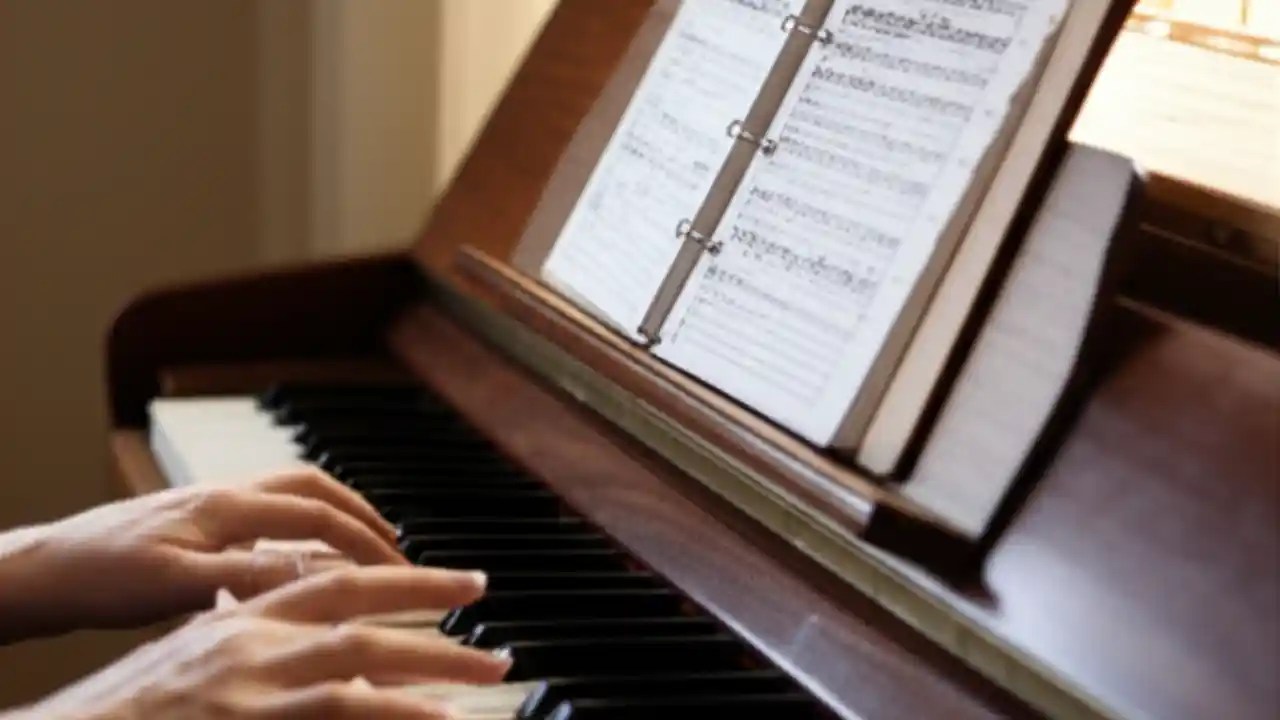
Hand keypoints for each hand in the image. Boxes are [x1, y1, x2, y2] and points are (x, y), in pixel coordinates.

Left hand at [0, 469, 405, 641]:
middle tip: (398, 547)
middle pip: (315, 488)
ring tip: (362, 547)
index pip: (319, 515)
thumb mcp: (175, 584)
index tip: (403, 569)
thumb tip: (316, 577)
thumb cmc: (97, 577)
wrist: (44, 570)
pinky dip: (299, 532)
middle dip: (363, 515)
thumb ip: (248, 577)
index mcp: (226, 506)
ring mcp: (211, 504)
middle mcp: (225, 495)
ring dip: (335, 516)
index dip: (367, 542)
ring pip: (292, 496)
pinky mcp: (197, 522)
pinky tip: (298, 563)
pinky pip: (267, 515)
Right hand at [20, 566, 508, 719]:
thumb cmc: (134, 711)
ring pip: (357, 663)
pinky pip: (336, 715)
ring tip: (489, 680)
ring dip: (431, 670)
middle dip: (434, 610)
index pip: (337, 579)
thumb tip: (336, 648)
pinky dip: (391, 716)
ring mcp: (245, 688)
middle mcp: (246, 641)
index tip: (461, 583)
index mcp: (240, 617)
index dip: (404, 578)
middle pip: (359, 608)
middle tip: (497, 636)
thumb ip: (267, 643)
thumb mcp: (206, 660)